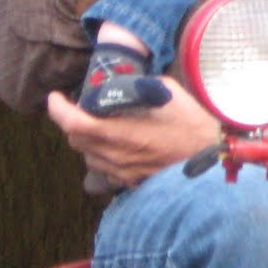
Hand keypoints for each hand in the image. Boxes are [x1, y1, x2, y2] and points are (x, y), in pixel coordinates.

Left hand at [46, 79, 219, 189]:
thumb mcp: (165, 91)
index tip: (55, 98)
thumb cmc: (192, 124)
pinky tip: (117, 144)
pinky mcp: (131, 183)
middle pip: (76, 140)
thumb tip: (122, 84)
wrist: (212, 158)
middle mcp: (116, 156)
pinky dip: (102, 154)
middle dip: (71, 122)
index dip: (57, 109)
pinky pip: (104, 169)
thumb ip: (137, 87)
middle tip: (79, 107)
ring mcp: (123, 173)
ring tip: (100, 125)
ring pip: (88, 156)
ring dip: (87, 139)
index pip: (73, 123)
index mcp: (120, 133)